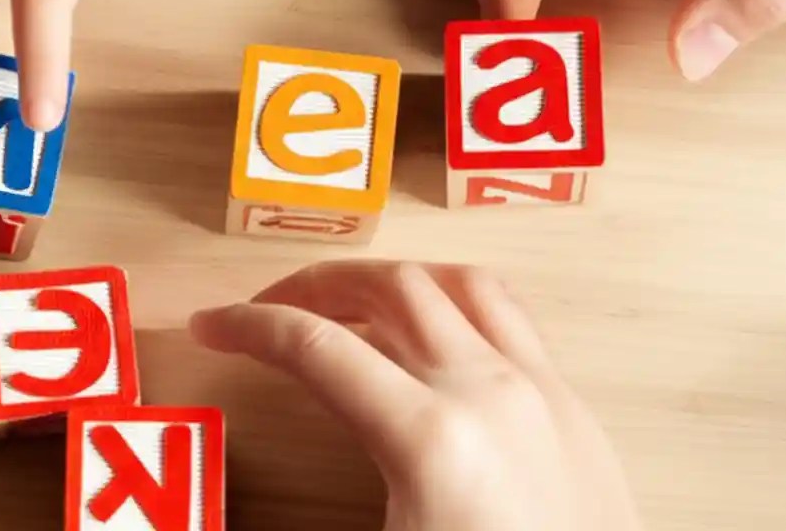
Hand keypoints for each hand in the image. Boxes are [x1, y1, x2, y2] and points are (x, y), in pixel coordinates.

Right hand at [190, 261, 642, 530]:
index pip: (315, 347)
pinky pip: (509, 317)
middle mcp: (488, 391)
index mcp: (429, 438)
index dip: (249, 327)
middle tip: (269, 310)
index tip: (211, 325)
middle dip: (313, 285)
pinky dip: (453, 303)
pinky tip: (431, 337)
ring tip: (348, 305)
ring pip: (457, 283)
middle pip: (386, 287)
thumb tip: (223, 525)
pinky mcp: (574, 406)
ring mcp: (541, 389)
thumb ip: (303, 519)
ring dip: (389, 280)